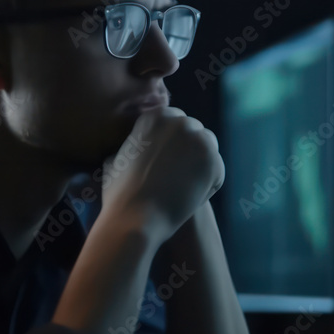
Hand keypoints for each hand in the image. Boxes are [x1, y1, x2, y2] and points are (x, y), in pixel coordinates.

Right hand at [100, 107, 224, 243]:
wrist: (135, 218)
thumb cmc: (120, 192)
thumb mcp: (117, 156)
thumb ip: (135, 144)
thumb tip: (139, 144)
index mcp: (156, 116)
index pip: (175, 122)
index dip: (171, 143)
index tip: (164, 161)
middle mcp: (181, 122)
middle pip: (194, 132)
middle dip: (188, 150)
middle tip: (176, 174)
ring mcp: (200, 142)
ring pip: (208, 149)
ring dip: (200, 163)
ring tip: (183, 186)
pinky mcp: (215, 164)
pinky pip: (216, 172)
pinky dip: (207, 184)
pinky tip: (190, 197)